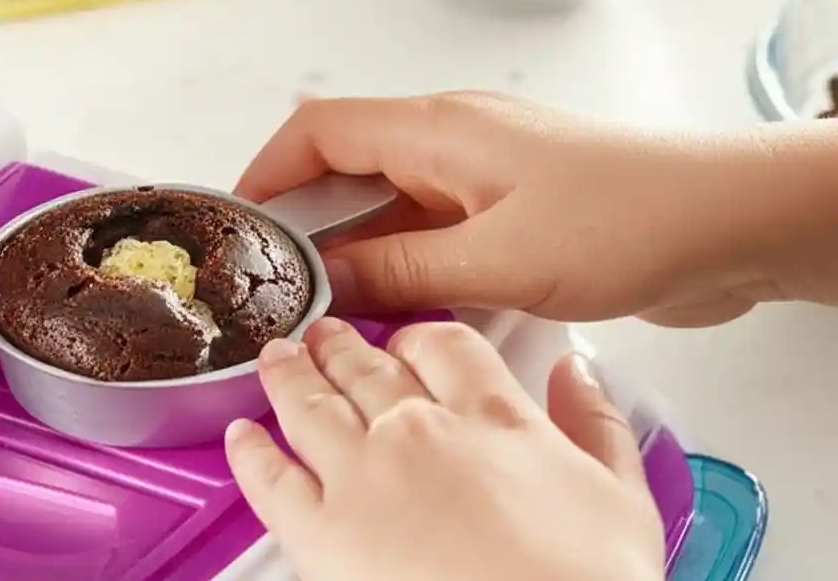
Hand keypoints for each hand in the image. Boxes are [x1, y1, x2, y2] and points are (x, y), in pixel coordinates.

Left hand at [225, 319, 664, 580]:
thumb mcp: (623, 499)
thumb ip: (599, 424)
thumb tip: (581, 371)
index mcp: (492, 418)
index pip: (444, 347)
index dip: (418, 336)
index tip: (408, 339)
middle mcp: (417, 432)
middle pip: (367, 367)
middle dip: (342, 345)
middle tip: (326, 332)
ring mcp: (360, 476)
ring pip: (309, 404)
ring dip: (289, 375)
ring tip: (277, 357)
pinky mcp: (317, 531)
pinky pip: (270, 477)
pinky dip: (250, 451)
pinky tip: (240, 434)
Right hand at [236, 93, 837, 325]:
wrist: (728, 222)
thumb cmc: (626, 222)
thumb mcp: (493, 261)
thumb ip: (400, 272)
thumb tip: (328, 284)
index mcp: (437, 131)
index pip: (318, 128)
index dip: (266, 171)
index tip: (236, 226)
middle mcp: (453, 141)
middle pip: (347, 164)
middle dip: (306, 222)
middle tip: (276, 284)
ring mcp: (483, 173)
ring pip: (391, 203)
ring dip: (361, 251)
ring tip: (330, 309)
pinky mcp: (512, 207)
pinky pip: (434, 228)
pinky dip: (407, 262)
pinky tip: (400, 309)